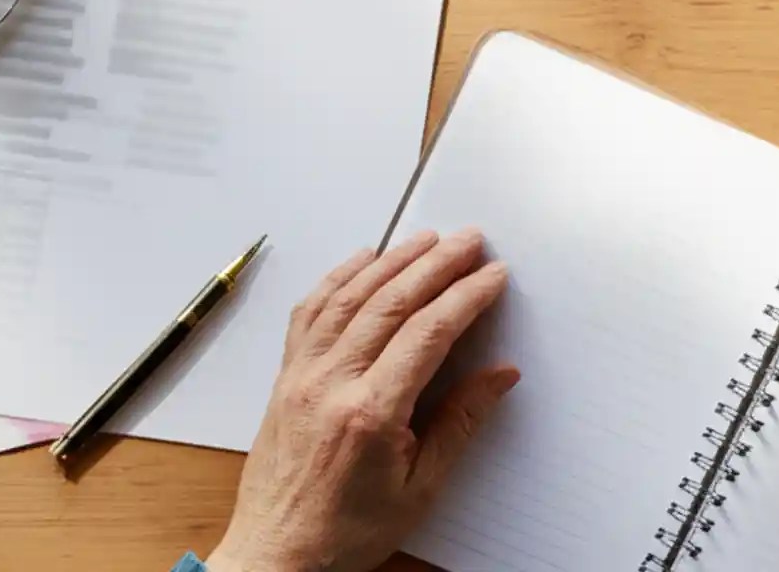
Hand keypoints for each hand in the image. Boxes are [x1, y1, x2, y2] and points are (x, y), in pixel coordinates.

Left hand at [207, 229, 519, 571]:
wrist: (277, 554)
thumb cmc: (347, 531)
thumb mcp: (420, 488)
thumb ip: (460, 424)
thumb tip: (501, 374)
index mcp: (371, 413)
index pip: (427, 333)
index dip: (465, 297)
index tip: (493, 275)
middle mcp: (332, 383)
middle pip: (390, 302)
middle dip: (436, 264)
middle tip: (470, 239)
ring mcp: (303, 375)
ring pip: (350, 298)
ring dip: (391, 261)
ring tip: (426, 238)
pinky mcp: (286, 377)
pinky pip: (310, 312)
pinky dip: (337, 278)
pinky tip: (361, 259)